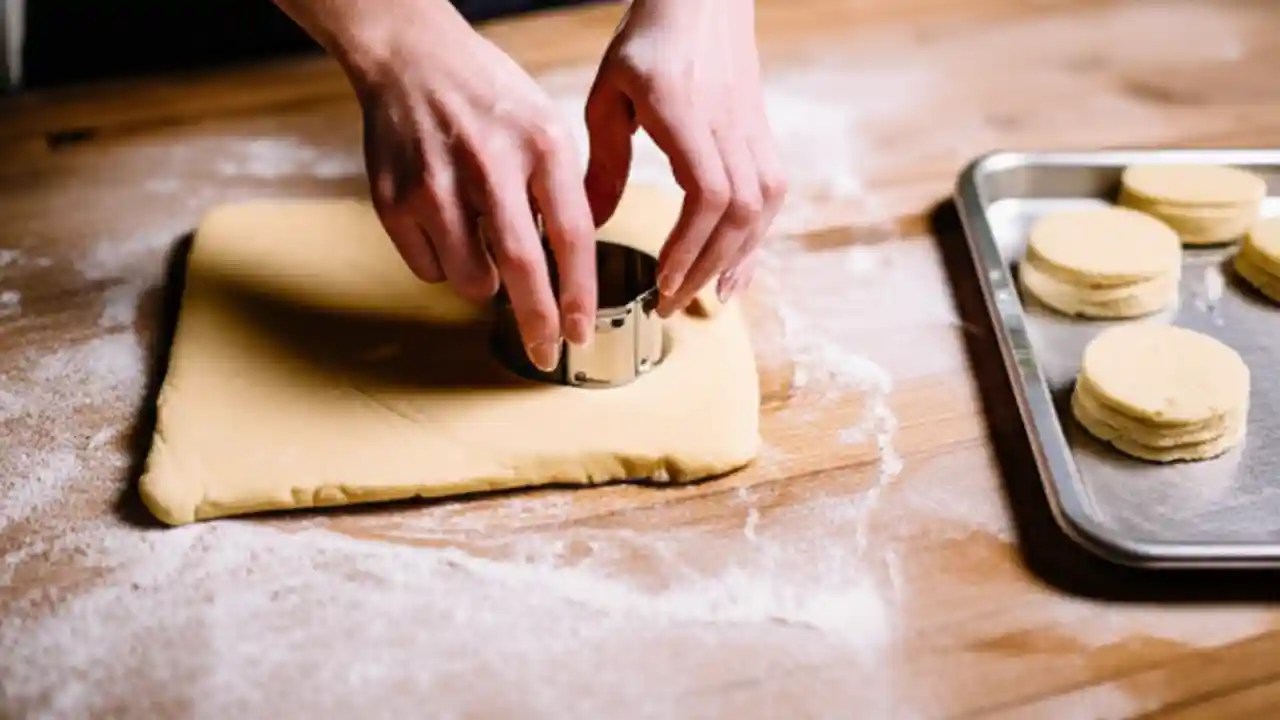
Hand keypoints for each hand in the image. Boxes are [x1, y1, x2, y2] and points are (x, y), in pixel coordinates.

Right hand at [276, 0, 596, 371]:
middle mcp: (490, 165)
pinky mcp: (394, 200)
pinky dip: (444, 265)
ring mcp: (436, 184)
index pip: (572, 236)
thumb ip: (564, 191)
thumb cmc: (488, 98)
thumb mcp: (547, 127)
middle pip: (521, 267)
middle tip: (546, 351)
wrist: (410, 57)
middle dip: (538, 322)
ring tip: (485, 252)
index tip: (580, 333)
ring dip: (486, 285)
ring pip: (470, 279)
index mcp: (542, 145)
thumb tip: (574, 269)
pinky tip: (446, 229)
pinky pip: (428, 269)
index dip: (578, 294)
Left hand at [584, 0, 786, 315]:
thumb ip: (603, 161)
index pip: (707, 193)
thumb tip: (593, 228)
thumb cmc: (650, 43)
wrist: (705, 1)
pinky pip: (770, 199)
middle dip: (705, 267)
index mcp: (686, 114)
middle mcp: (730, 127)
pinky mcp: (764, 138)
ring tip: (706, 297)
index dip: (689, 245)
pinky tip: (735, 269)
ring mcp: (754, 133)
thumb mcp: (610, 94)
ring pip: (760, 210)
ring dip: (735, 260)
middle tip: (669, 304)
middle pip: (737, 213)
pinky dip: (754, 240)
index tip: (661, 279)